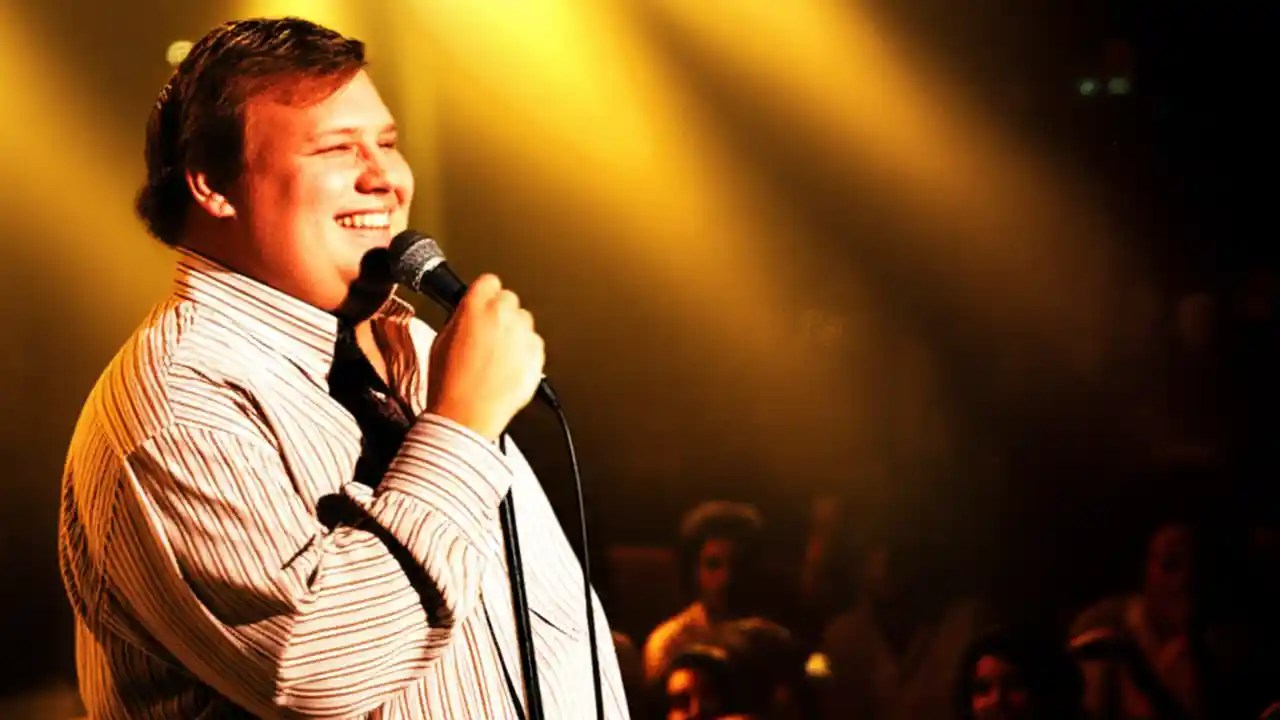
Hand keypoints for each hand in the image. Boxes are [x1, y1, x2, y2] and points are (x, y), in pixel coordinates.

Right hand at [426, 274, 544, 440]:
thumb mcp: (440, 340)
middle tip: (488, 335)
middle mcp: (503, 316)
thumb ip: (460, 318)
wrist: (466, 416)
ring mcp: (523, 335)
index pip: (489, 281)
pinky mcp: (537, 356)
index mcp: (475, 306)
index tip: (483, 304)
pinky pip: (535, 344)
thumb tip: (469, 313)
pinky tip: (509, 368)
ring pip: (525, 322)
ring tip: (498, 356)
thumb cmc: (449, 384)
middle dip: (501, 314)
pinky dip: (526, 353)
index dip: (484, 295)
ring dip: (515, 333)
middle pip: (509, 300)